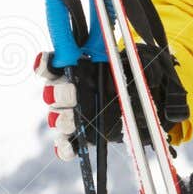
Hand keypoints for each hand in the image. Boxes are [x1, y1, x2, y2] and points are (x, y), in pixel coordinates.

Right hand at [36, 47, 187, 160]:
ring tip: (72, 119)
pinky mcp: (81, 136)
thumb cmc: (133, 80)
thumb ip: (121, 54)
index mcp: (75, 70)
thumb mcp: (133, 63)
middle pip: (51, 93)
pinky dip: (65, 147)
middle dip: (59, 93)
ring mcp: (72, 115)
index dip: (46, 63)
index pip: (51, 65)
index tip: (52, 63)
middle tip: (72, 93)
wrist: (146, 106)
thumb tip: (120, 45)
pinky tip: (70, 148)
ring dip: (61, 119)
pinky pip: (65, 144)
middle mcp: (68, 92)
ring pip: (55, 118)